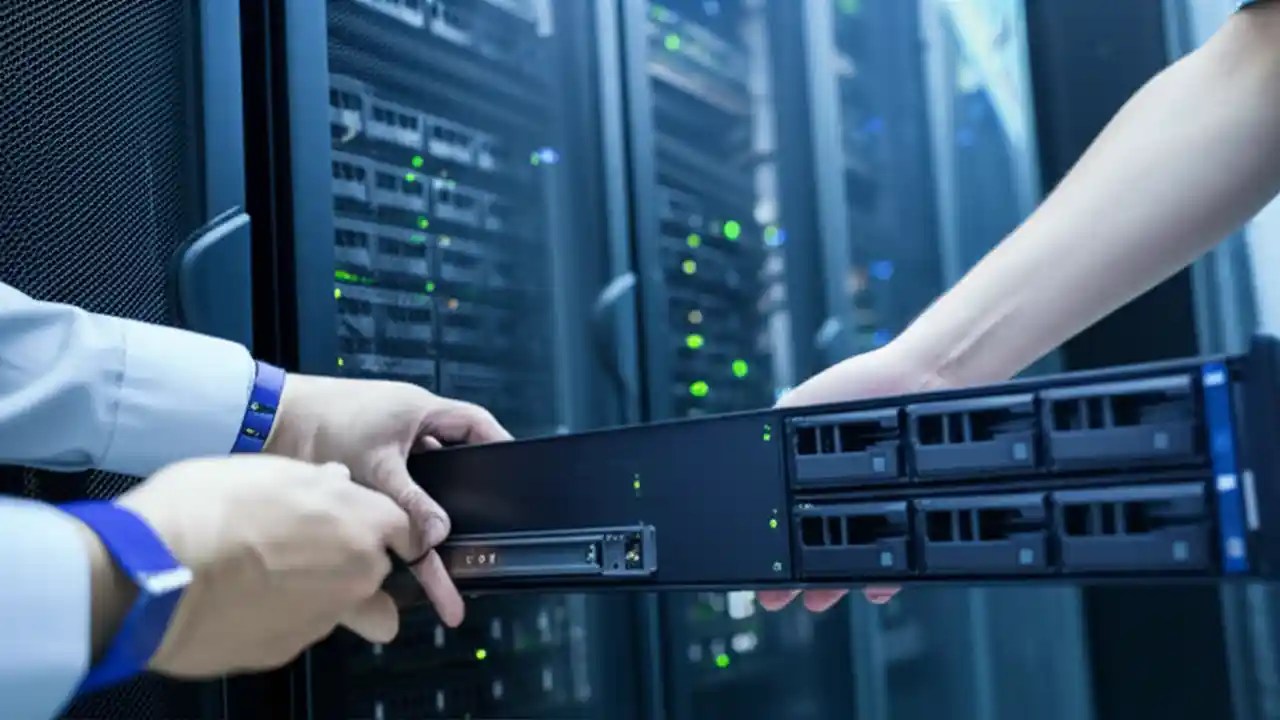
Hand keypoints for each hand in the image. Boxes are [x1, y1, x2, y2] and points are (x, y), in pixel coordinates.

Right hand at [102, 456, 416, 677]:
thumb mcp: (264, 470)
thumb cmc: (205, 508)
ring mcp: (323, 619)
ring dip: (317, 592)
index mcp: (360, 523)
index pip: (402, 527)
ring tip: (263, 575)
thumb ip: (313, 481)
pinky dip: (278, 617)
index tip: (359, 523)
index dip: (378, 524)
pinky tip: (241, 600)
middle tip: (302, 547)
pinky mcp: (285, 650)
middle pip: (374, 571)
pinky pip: (297, 629)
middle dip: (350, 561)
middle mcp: (356, 575)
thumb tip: (336, 482)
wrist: (152, 574)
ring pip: (339, 606)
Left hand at [264, 375, 511, 626]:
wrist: (264, 419)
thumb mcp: (375, 468)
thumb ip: (411, 505)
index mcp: (422, 410)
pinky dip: (401, 514)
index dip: (498, 448)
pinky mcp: (364, 460)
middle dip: (465, 499)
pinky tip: (402, 546)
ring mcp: (387, 442)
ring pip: (423, 483)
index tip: (513, 478)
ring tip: (440, 558)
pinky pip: (397, 489)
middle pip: (453, 462)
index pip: (477, 425)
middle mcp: (409, 423)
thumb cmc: (323, 425)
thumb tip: (439, 536)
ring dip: (428, 513)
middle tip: (480, 533)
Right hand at [758, 342, 950, 613]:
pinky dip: (885, 576)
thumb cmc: (866, 384)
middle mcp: (842, 492)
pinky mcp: (906, 517)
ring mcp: (875, 506)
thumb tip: (745, 455)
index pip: (786, 517)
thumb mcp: (799, 406)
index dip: (771, 546)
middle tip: (778, 596)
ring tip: (820, 597)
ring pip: (852, 557)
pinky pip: (897, 558)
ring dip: (835, 582)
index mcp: (810, 470)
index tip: (757, 569)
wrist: (924, 383)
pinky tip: (875, 586)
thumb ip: (773, 433)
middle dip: (797, 576)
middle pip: (816, 545)